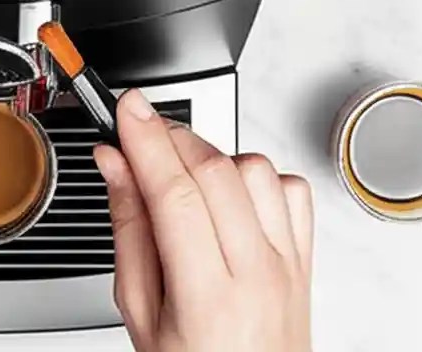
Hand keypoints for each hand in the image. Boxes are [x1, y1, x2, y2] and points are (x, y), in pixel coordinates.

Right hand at [94, 90, 313, 351]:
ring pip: (256, 169)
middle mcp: (258, 276)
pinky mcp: (307, 256)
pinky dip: (257, 177)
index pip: (176, 195)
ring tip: (182, 178)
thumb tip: (115, 165)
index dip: (148, 142)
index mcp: (207, 299)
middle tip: (139, 136)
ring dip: (213, 157)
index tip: (127, 109)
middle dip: (171, 138)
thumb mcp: (139, 311)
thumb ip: (128, 230)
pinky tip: (229, 196)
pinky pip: (290, 188)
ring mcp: (289, 264)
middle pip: (216, 172)